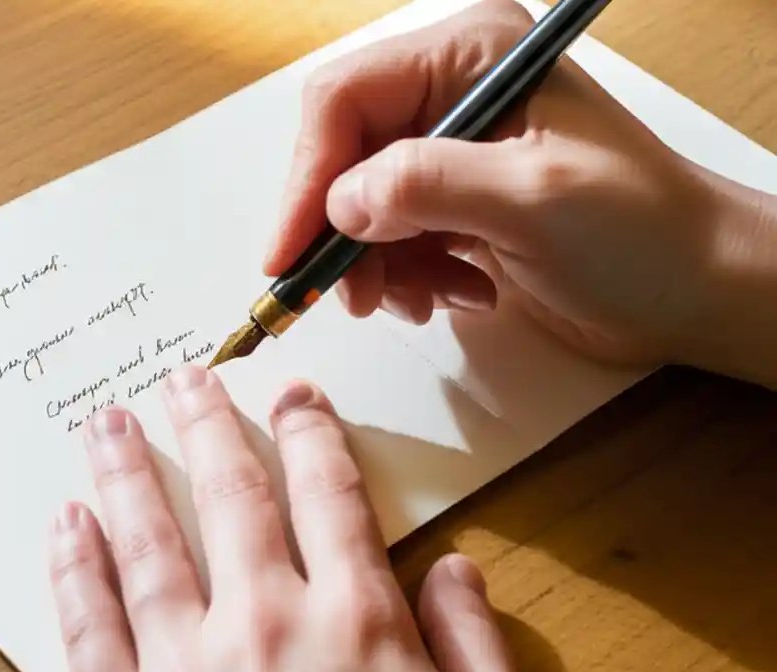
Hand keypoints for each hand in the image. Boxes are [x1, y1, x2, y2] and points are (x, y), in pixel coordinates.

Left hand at [48, 365, 531, 671]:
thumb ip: (476, 653)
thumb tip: (456, 570)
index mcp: (356, 626)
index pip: (331, 496)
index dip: (313, 436)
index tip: (295, 397)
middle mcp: (264, 627)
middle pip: (231, 495)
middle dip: (209, 425)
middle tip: (185, 378)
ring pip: (147, 541)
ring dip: (127, 473)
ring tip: (109, 422)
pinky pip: (88, 626)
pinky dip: (74, 567)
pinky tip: (66, 521)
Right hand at [269, 0, 776, 373]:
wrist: (696, 290)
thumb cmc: (640, 232)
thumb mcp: (531, 200)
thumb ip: (425, 187)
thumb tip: (337, 204)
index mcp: (470, 55)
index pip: (345, 99)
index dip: (308, 178)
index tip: (290, 255)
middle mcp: (452, 91)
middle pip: (342, 156)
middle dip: (342, 233)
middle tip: (352, 297)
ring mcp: (453, 149)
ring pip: (358, 206)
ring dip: (377, 265)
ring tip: (423, 300)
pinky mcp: (456, 201)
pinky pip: (390, 237)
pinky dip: (407, 276)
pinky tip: (458, 294)